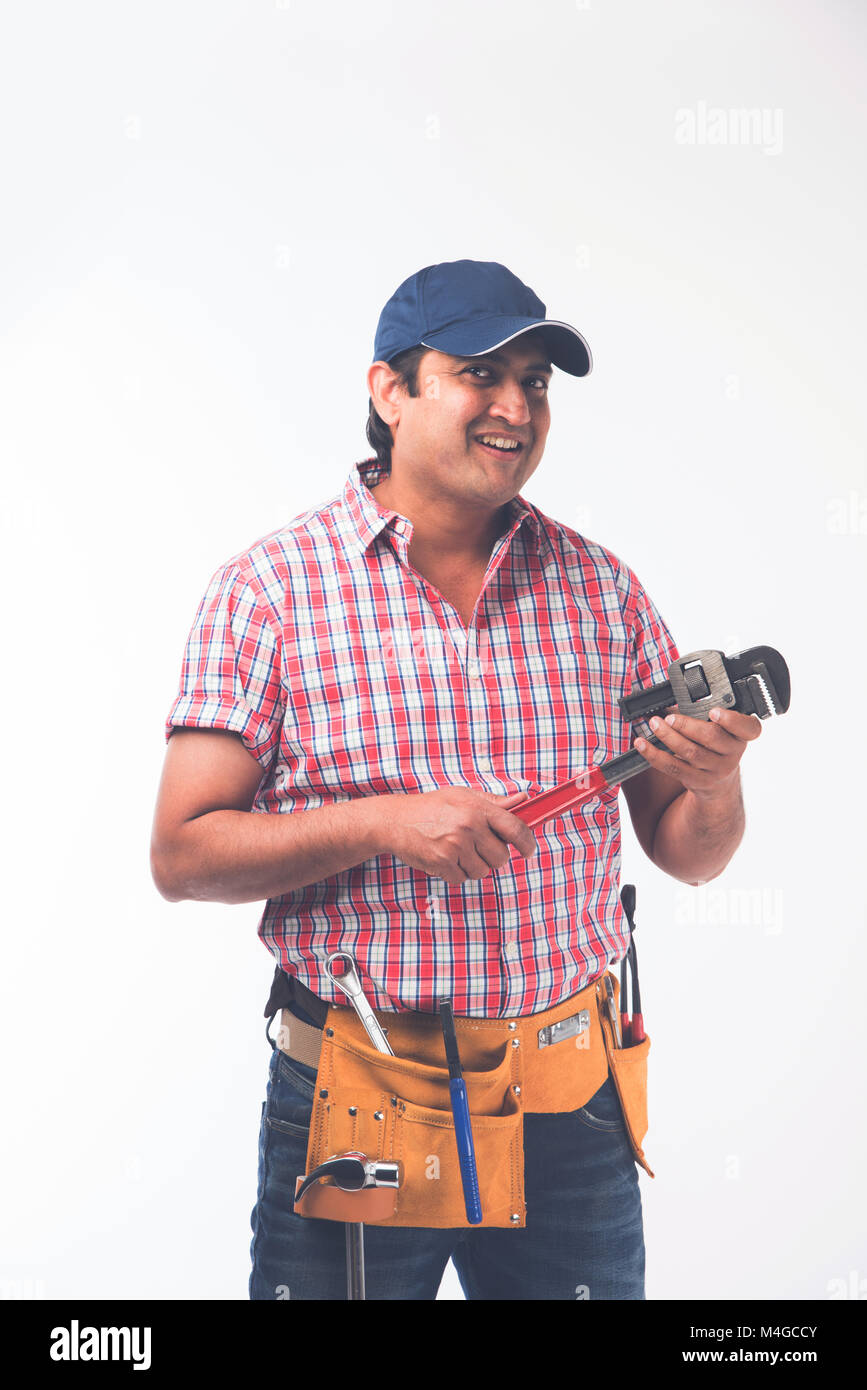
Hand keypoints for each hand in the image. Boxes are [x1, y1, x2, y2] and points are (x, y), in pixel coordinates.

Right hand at [380, 787, 537, 883]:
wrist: (395, 820)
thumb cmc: (431, 807)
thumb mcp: (463, 796)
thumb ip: (494, 802)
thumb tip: (523, 798)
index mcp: (477, 808)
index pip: (515, 828)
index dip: (528, 843)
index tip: (529, 850)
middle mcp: (468, 827)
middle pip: (501, 857)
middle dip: (494, 856)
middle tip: (479, 847)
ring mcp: (455, 847)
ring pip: (482, 871)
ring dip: (474, 866)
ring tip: (459, 851)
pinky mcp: (442, 863)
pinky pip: (462, 879)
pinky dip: (456, 873)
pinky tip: (446, 858)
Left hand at [634, 705, 761, 800]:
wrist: (718, 783)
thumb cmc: (715, 747)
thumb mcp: (720, 731)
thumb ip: (703, 714)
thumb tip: (669, 700)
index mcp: (741, 735)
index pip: (749, 728)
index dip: (732, 719)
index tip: (714, 711)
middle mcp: (733, 753)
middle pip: (712, 737)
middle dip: (688, 725)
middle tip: (669, 718)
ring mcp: (716, 769)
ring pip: (690, 752)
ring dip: (668, 737)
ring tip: (654, 725)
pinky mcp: (698, 781)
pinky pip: (673, 767)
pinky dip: (655, 755)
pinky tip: (642, 745)